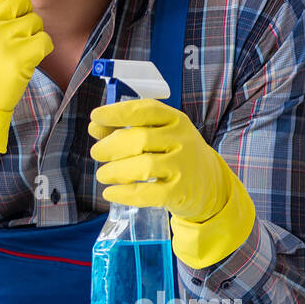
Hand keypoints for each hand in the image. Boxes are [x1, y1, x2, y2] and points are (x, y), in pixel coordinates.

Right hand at [0, 0, 53, 152]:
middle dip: (20, 18)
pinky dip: (39, 51)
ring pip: (36, 22)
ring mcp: (5, 38)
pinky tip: (22, 62)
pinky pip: (44, 40)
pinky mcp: (21, 55)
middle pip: (24, 3)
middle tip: (4, 40)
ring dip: (29, 37)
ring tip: (9, 54)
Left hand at [88, 98, 255, 268]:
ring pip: (143, 166)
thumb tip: (94, 127)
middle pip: (140, 139)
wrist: (210, 184)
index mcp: (175, 120)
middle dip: (111, 146)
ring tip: (102, 174)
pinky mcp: (180, 192)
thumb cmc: (175, 154)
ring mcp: (183, 167)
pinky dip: (124, 193)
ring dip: (115, 170)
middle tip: (96, 153)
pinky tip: (110, 192)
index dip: (117, 113)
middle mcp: (182, 140)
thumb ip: (127, 129)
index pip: (145, 110)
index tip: (95, 116)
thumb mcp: (159, 135)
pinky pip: (147, 193)